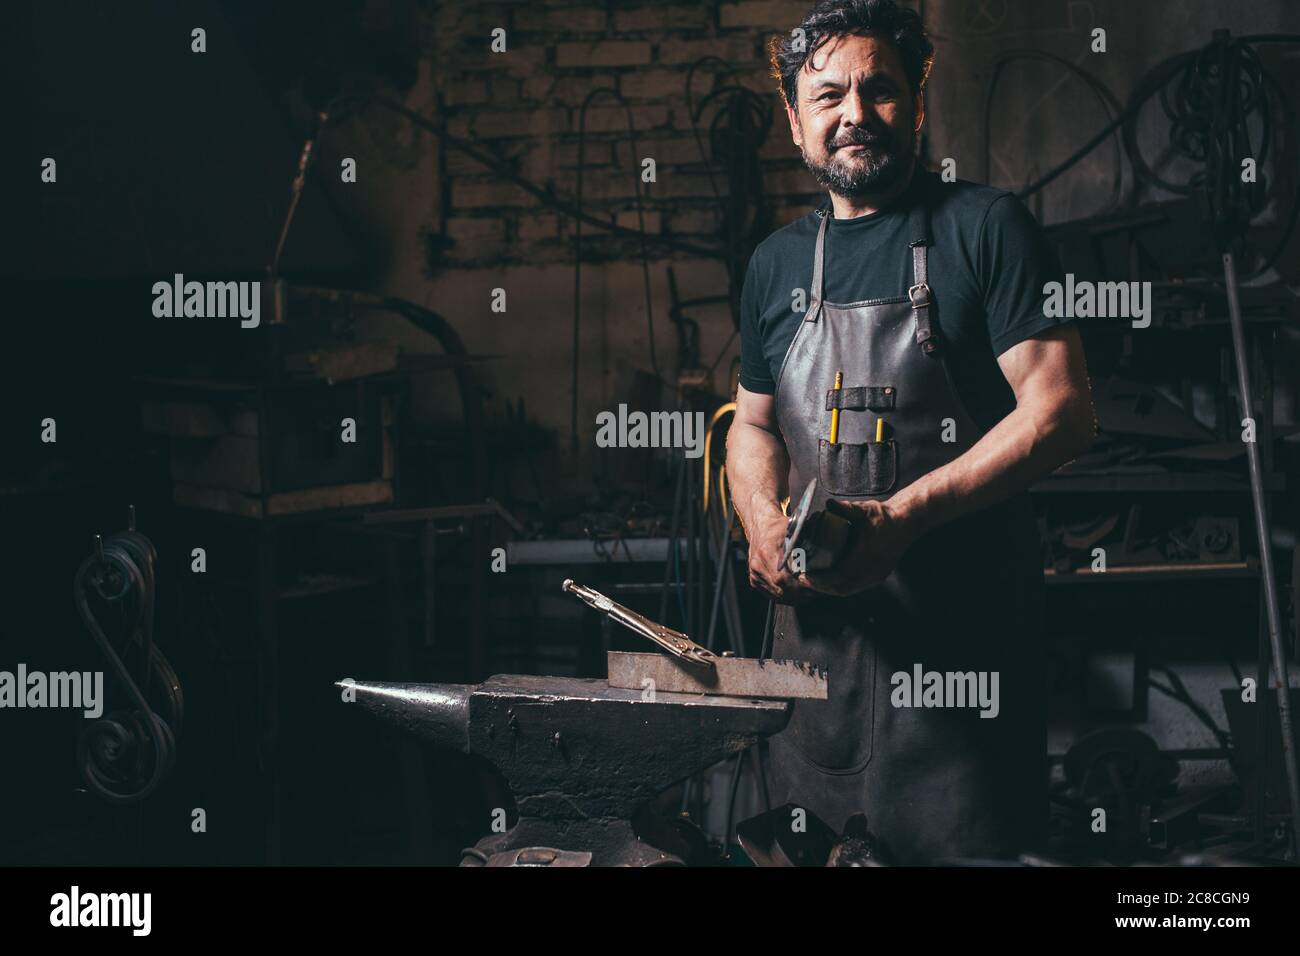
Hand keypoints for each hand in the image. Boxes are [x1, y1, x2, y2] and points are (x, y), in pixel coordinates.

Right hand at [746, 512, 813, 603]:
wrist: (759, 527)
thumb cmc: (778, 528)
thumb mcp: (792, 531)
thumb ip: (804, 544)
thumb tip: (821, 557)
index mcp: (767, 553)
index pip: (783, 578)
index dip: (799, 586)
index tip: (813, 587)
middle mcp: (758, 566)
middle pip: (781, 590)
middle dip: (800, 595)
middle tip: (815, 592)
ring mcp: (755, 575)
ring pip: (778, 596)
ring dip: (794, 598)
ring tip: (809, 594)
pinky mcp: (754, 580)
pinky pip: (772, 595)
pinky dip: (786, 596)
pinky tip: (797, 593)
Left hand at [802, 497, 919, 596]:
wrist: (906, 522)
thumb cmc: (884, 516)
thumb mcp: (864, 510)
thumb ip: (846, 509)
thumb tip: (829, 504)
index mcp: (865, 557)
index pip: (838, 576)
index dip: (819, 578)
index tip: (804, 574)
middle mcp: (871, 571)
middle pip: (840, 588)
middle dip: (819, 586)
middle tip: (802, 578)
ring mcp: (875, 576)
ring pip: (847, 590)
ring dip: (828, 588)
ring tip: (812, 581)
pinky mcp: (877, 577)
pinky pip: (855, 588)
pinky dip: (839, 586)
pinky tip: (828, 581)